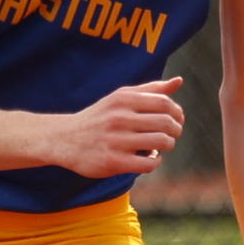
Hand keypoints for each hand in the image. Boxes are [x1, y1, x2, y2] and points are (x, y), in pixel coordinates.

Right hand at [53, 77, 185, 177]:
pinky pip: (149, 163)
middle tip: (172, 135)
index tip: (176, 120)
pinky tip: (150, 157)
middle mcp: (119, 118)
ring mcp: (116, 140)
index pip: (165, 103)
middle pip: (166, 123)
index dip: (177, 113)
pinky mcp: (113, 161)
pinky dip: (156, 161)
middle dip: (175, 130)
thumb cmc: (99, 117)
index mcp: (123, 99)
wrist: (65, 139)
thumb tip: (178, 81)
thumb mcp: (120, 98)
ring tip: (161, 146)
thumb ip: (150, 89)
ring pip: (161, 142)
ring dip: (168, 145)